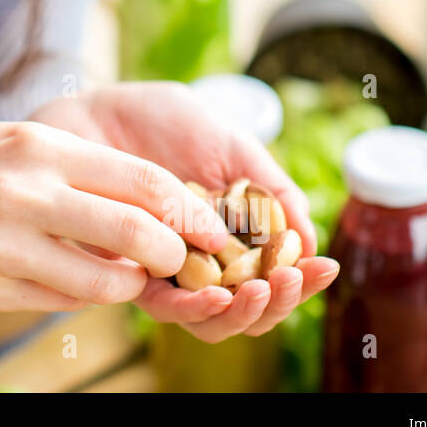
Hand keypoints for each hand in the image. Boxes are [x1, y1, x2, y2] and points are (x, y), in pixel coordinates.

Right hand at [0, 121, 231, 312]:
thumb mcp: (15, 143)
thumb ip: (77, 170)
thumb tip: (150, 207)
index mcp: (38, 146)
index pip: (142, 181)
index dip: (188, 211)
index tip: (212, 227)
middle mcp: (22, 194)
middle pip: (134, 233)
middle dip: (172, 253)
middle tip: (182, 260)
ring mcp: (1, 246)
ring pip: (101, 281)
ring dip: (128, 283)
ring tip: (129, 274)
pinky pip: (57, 302)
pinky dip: (81, 295)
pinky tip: (76, 280)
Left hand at [28, 81, 339, 339]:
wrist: (103, 107)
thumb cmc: (168, 122)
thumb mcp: (233, 147)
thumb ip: (271, 189)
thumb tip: (309, 237)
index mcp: (233, 236)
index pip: (274, 277)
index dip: (304, 280)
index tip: (324, 266)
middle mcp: (201, 262)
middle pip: (247, 309)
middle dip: (277, 303)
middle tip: (290, 281)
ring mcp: (165, 270)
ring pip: (209, 319)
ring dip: (241, 312)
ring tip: (260, 290)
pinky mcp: (127, 273)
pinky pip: (162, 305)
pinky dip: (193, 306)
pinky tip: (215, 293)